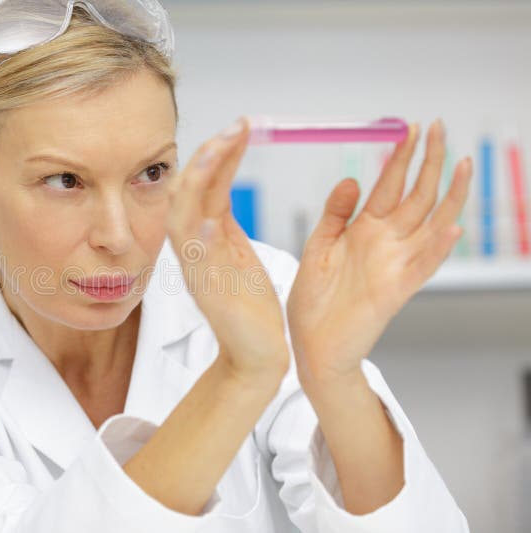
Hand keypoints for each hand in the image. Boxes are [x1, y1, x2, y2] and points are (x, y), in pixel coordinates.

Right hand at [165, 117, 289, 382]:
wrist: (255, 355)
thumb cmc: (248, 306)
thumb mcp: (238, 250)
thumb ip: (224, 218)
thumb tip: (223, 176)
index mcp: (205, 236)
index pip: (206, 184)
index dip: (220, 153)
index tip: (242, 124)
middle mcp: (194, 248)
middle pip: (187, 192)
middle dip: (208, 156)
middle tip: (235, 126)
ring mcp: (197, 268)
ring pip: (183, 217)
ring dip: (199, 183)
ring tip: (218, 151)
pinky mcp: (207, 292)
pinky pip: (195, 260)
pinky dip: (199, 237)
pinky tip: (209, 218)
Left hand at [286, 119, 471, 386]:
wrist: (311, 344)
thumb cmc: (313, 298)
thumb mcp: (318, 247)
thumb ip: (335, 214)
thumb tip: (352, 178)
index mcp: (364, 230)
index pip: (389, 185)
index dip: (400, 156)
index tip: (410, 127)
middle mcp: (385, 243)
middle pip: (416, 195)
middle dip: (428, 161)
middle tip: (439, 126)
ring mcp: (394, 265)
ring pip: (430, 225)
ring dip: (448, 196)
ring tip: (461, 163)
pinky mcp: (395, 292)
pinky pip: (422, 267)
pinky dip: (437, 248)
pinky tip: (451, 227)